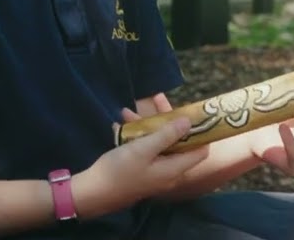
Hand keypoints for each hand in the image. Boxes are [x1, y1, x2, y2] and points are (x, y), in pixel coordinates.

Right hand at [74, 111, 209, 218]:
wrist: (93, 192)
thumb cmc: (120, 169)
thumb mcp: (144, 148)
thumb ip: (168, 134)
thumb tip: (189, 121)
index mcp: (175, 169)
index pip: (200, 150)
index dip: (200, 132)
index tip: (193, 113)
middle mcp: (169, 172)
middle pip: (178, 143)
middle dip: (167, 120)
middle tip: (156, 100)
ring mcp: (155, 171)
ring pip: (159, 144)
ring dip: (147, 126)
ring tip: (128, 111)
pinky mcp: (142, 170)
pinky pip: (147, 149)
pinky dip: (137, 136)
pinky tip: (120, 124)